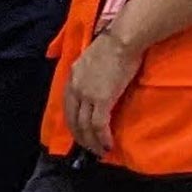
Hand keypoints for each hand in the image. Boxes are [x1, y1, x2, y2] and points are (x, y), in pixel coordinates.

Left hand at [65, 31, 141, 157]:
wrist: (123, 40)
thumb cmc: (114, 44)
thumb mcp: (92, 57)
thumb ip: (90, 71)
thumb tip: (97, 81)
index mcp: (72, 77)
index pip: (68, 106)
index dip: (74, 122)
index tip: (81, 132)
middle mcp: (75, 88)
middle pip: (73, 119)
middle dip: (80, 136)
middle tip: (89, 147)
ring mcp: (87, 95)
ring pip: (84, 125)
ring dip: (92, 141)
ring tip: (99, 151)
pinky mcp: (102, 100)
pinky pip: (99, 125)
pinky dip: (102, 138)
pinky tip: (108, 145)